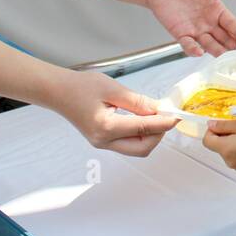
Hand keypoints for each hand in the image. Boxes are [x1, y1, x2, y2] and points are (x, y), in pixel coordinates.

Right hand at [46, 69, 175, 155]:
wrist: (58, 91)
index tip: (177, 117)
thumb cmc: (80, 87)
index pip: (144, 128)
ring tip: (155, 116)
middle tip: (166, 116)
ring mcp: (102, 143)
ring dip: (150, 135)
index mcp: (106, 127)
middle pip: (143, 148)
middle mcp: (103, 141)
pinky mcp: (103, 141)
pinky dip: (140, 134)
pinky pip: (128, 143)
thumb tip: (159, 109)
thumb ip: (138, 101)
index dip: (164, 123)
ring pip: (136, 148)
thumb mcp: (112, 89)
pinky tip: (144, 120)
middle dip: (159, 134)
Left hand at [145, 0, 235, 57]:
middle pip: (224, 38)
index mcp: (218, 11)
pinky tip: (199, 51)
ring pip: (209, 44)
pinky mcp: (180, 33)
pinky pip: (188, 44)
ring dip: (217, 51)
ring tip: (224, 56)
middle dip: (233, 46)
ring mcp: (195, 30)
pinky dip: (193, 49)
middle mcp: (209, 24)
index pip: (232, 24)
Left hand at [202, 117, 235, 172]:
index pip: (207, 141)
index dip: (211, 131)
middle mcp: (229, 161)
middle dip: (224, 137)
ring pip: (228, 152)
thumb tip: (210, 125)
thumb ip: (223, 125)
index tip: (221, 125)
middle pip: (218, 147)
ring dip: (233, 144)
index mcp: (226, 149)